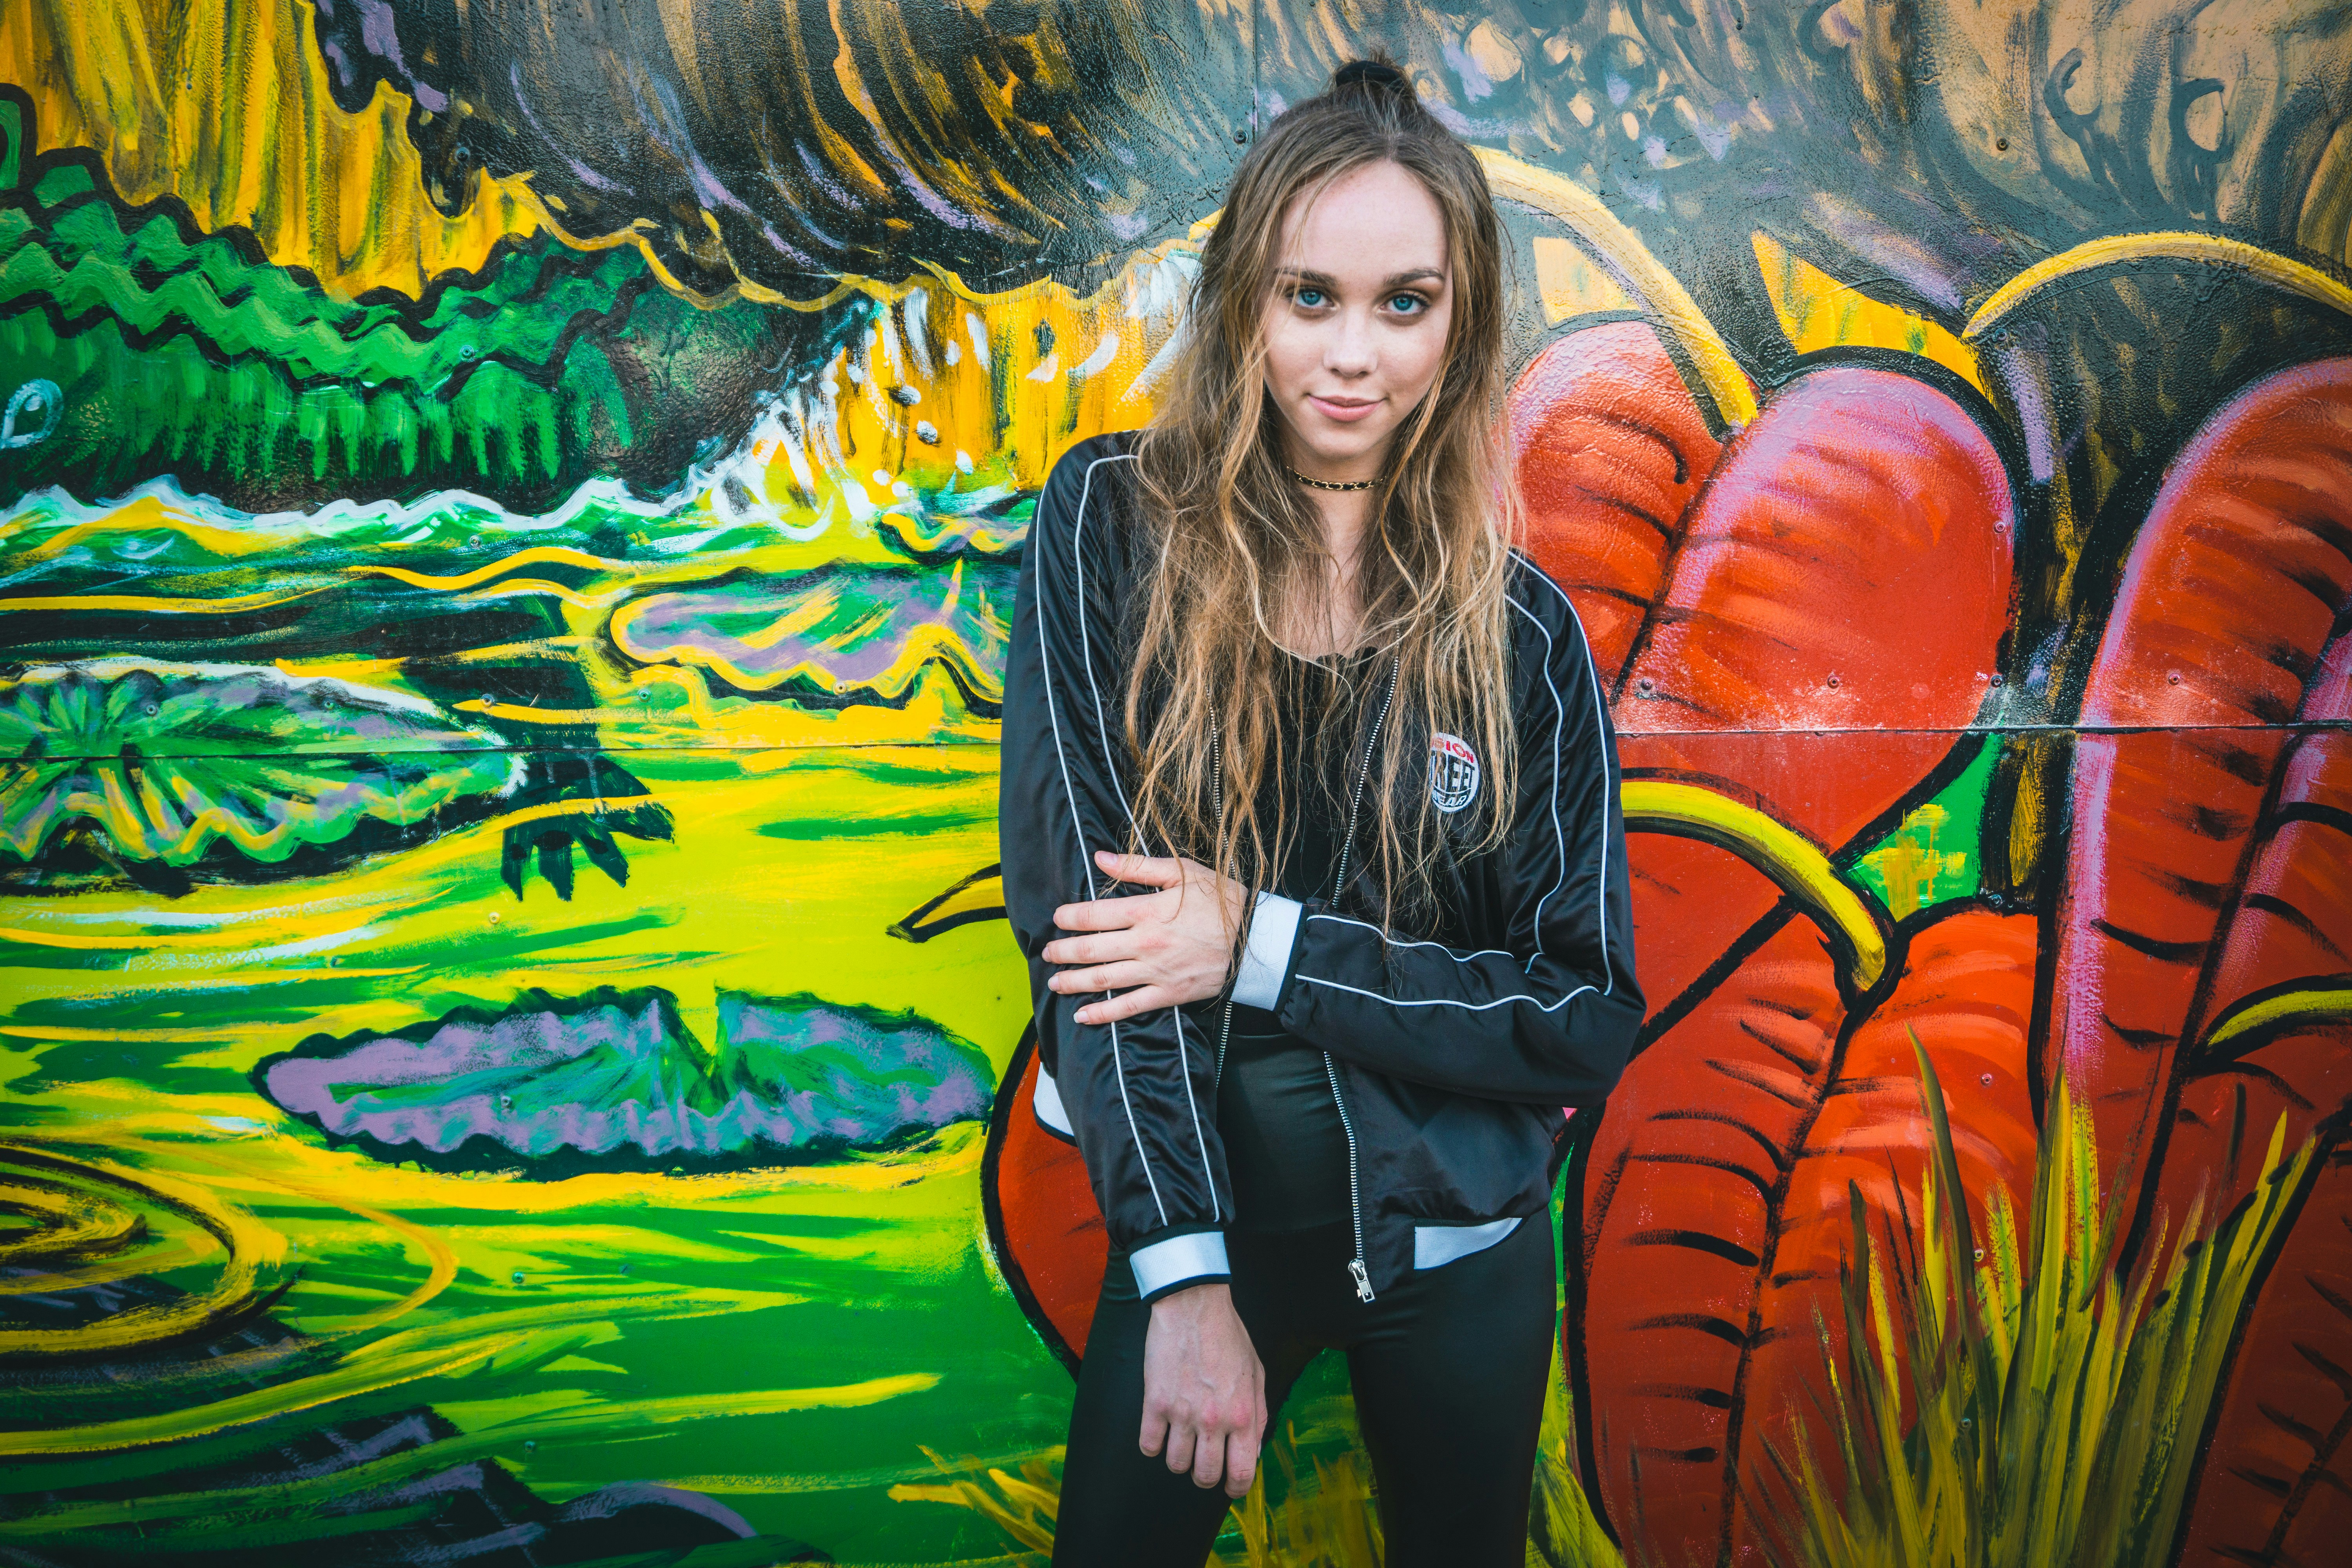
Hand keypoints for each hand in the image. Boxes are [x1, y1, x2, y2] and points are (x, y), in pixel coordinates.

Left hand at [1045, 852, 1247, 1024]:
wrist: (1257, 940)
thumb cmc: (1222, 901)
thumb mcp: (1183, 872)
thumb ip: (1138, 867)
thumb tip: (1099, 858)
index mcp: (1146, 911)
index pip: (1094, 915)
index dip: (1069, 918)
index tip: (1057, 918)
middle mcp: (1145, 943)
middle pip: (1091, 950)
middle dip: (1063, 951)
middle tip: (1047, 952)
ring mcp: (1155, 972)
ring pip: (1103, 980)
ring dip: (1074, 982)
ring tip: (1054, 982)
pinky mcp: (1169, 994)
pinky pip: (1129, 1007)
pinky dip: (1103, 1014)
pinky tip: (1082, 1016)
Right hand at [1141, 1282, 1265, 1496]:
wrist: (1193, 1306)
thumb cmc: (1228, 1336)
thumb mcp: (1257, 1374)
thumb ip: (1258, 1416)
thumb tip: (1253, 1451)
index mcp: (1244, 1415)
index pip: (1241, 1474)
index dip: (1235, 1488)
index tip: (1229, 1486)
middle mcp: (1214, 1420)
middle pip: (1205, 1475)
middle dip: (1204, 1475)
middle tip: (1202, 1461)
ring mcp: (1182, 1413)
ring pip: (1175, 1464)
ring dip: (1178, 1459)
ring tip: (1181, 1440)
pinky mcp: (1155, 1403)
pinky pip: (1148, 1446)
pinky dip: (1153, 1444)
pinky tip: (1159, 1430)